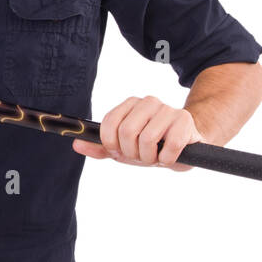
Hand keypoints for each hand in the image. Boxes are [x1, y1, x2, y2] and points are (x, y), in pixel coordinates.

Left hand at [71, 95, 202, 170]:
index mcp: (130, 105)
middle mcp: (148, 102)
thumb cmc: (152, 145)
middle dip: (132, 153)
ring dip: (150, 158)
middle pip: (126, 132)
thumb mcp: (123, 148)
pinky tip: (169, 156)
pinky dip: (167, 159)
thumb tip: (76, 143)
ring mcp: (168, 109)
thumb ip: (100, 146)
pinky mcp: (185, 121)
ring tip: (156, 156)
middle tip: (141, 156)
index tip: (121, 151)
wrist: (185, 146)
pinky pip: (170, 146)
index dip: (112, 144)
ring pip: (147, 139)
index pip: (109, 124)